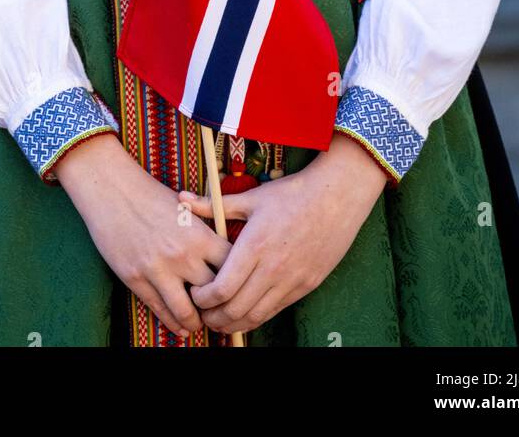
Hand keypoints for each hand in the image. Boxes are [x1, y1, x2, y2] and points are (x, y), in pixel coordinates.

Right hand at [54, 132, 231, 337]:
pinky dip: (173, 323)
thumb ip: (203, 233)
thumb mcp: (186, 210)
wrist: (112, 189)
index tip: (236, 287)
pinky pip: (160, 310)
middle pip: (213, 294)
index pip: (232, 268)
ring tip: (199, 324)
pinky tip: (180, 327)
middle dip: (219, 306)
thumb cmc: (151, 195)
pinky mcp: (136, 279)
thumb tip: (222, 256)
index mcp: (199, 235)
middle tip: (220, 312)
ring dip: (196, 323)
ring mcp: (158, 270)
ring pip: (187, 312)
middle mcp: (183, 256)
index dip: (237, 280)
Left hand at [176, 132, 389, 334]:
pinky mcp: (306, 286)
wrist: (337, 197)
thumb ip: (214, 205)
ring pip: (255, 317)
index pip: (221, 288)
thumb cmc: (292, 194)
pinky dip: (256, 318)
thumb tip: (181, 198)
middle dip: (212, 317)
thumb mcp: (252, 197)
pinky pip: (275, 311)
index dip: (202, 299)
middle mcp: (272, 268)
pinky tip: (245, 313)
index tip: (194, 294)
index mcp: (255, 245)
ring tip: (219, 320)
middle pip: (235, 309)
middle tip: (201, 313)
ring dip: (232, 324)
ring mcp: (291, 280)